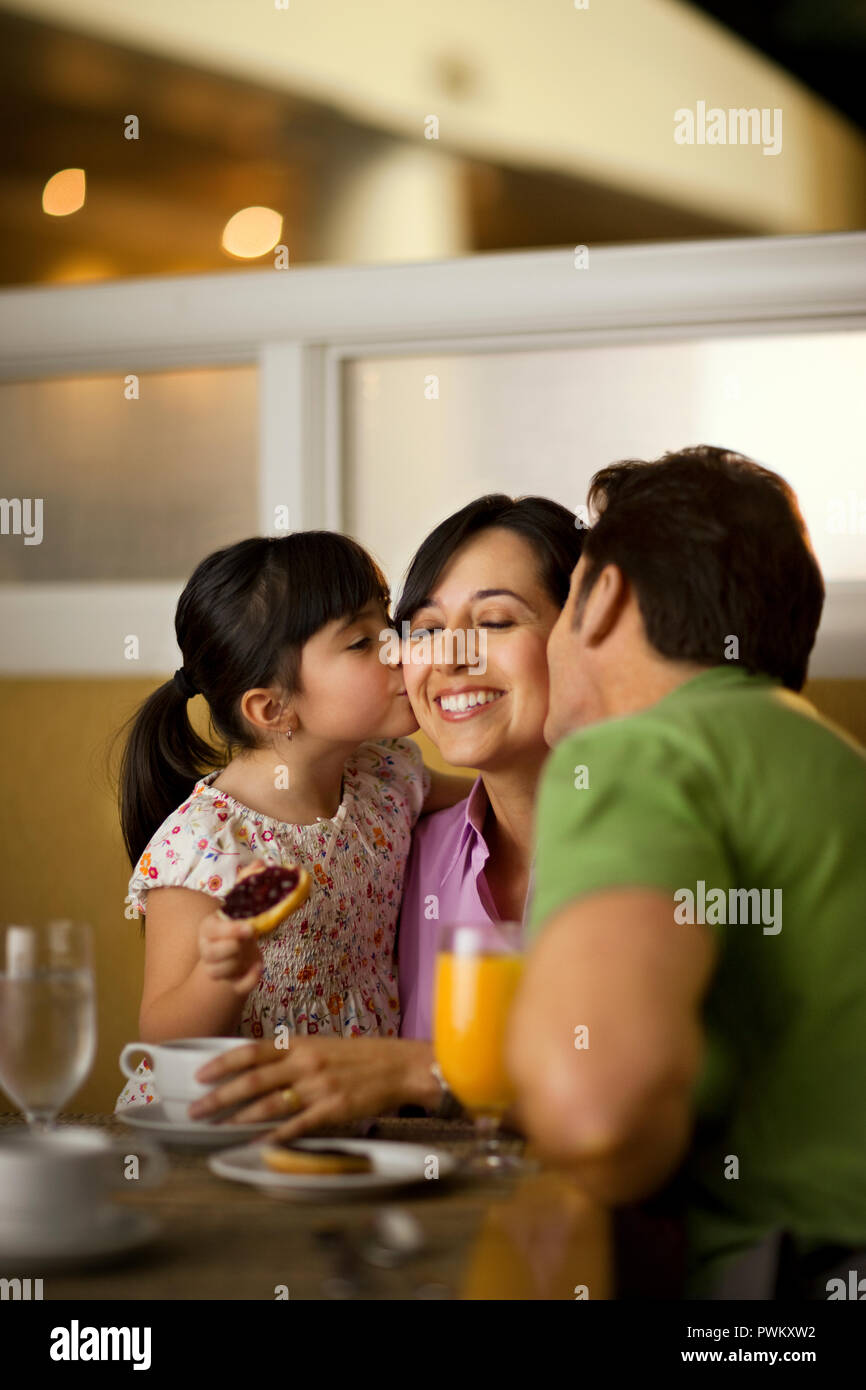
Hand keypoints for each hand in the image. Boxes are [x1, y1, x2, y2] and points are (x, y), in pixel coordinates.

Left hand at [189, 1036, 434, 1138]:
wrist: (399, 1067)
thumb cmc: (359, 1058)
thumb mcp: (322, 1047)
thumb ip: (291, 1055)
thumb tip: (255, 1067)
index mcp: (301, 1044)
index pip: (251, 1052)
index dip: (222, 1063)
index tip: (200, 1075)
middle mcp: (305, 1064)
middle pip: (252, 1080)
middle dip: (219, 1096)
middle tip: (195, 1110)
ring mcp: (318, 1088)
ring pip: (269, 1105)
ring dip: (238, 1118)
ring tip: (217, 1128)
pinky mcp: (333, 1110)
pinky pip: (297, 1126)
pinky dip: (275, 1136)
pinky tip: (256, 1144)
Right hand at [197, 909, 261, 995]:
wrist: (244, 943)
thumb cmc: (241, 926)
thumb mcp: (242, 917)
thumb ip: (245, 918)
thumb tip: (252, 923)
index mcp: (209, 928)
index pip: (211, 929)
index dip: (229, 930)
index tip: (248, 928)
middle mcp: (207, 948)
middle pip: (209, 954)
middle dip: (228, 949)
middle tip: (242, 943)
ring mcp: (216, 967)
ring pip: (214, 973)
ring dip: (234, 964)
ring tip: (247, 954)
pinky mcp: (232, 981)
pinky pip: (237, 987)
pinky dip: (250, 979)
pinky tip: (258, 967)